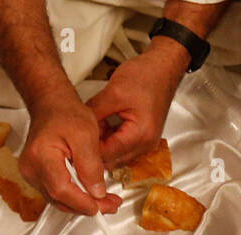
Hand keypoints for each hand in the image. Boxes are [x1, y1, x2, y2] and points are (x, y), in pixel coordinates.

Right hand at [19, 92, 121, 215]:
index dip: (82, 202)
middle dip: (87, 206)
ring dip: (83, 205)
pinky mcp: (38, 178)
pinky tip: (91, 196)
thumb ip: (91, 165)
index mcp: (40, 156)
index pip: (60, 189)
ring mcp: (32, 175)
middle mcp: (31, 168)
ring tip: (106, 201)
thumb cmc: (65, 114)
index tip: (100, 206)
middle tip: (110, 205)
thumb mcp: (86, 135)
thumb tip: (97, 192)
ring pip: (59, 200)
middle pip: (60, 199)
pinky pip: (57, 194)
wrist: (52, 106)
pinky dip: (76, 198)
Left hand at [86, 42, 186, 168]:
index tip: (76, 139)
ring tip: (95, 125)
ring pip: (116, 155)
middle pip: (113, 160)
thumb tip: (78, 127)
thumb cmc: (146, 76)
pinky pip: (122, 147)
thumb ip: (94, 112)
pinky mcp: (143, 138)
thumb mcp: (114, 92)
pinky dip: (110, 140)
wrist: (164, 68)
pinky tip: (104, 125)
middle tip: (84, 131)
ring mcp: (145, 143)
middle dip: (96, 148)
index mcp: (141, 134)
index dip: (89, 148)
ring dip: (103, 144)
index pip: (108, 154)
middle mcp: (146, 144)